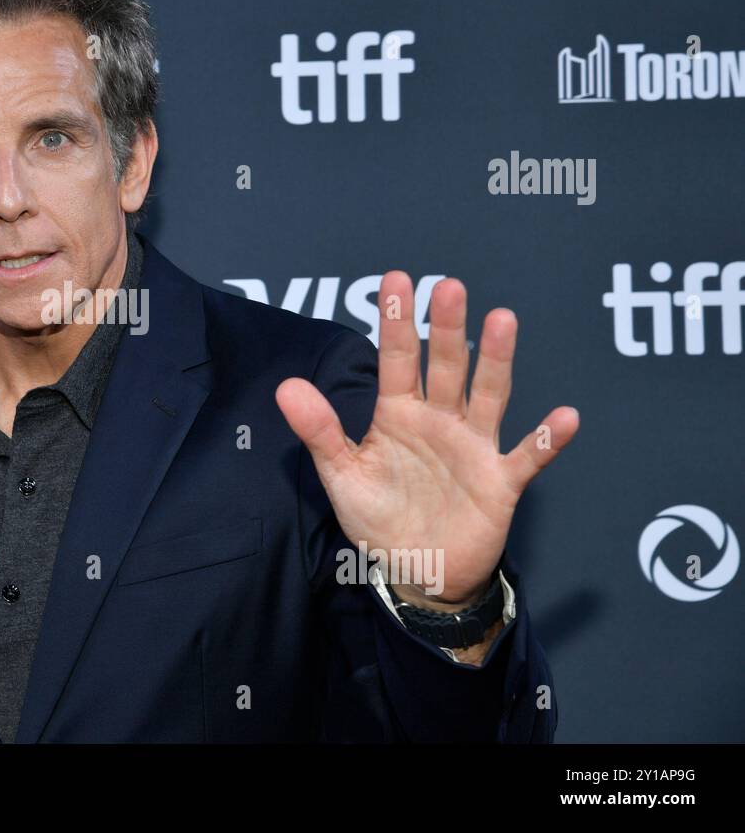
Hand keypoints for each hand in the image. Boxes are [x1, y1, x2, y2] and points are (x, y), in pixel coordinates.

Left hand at [275, 272, 578, 606]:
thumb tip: (286, 387)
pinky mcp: (500, 481)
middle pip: (446, 366)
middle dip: (447, 328)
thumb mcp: (342, 476)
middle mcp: (440, 420)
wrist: (416, 573)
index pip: (398, 359)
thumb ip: (319, 431)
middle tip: (449, 286)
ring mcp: (473, 447)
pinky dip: (547, 439)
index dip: (396, 321)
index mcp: (399, 414)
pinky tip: (565, 417)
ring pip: (488, 395)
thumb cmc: (378, 519)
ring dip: (496, 360)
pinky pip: (528, 457)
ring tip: (503, 320)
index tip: (396, 279)